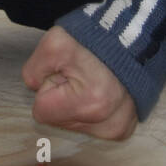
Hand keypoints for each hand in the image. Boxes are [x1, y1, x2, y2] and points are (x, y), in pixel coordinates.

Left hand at [22, 26, 137, 139]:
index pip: (42, 111)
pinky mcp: (124, 129)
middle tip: (81, 74)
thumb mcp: (54, 44)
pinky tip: (101, 93)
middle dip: (63, 99)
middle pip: (58, 121)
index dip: (49, 87)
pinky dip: (92, 113)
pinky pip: (91, 129)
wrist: (133, 36)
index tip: (65, 72)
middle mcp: (107, 123)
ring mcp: (118, 128)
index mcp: (90, 104)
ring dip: (78, 106)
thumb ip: (33, 71)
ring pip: (73, 126)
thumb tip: (36, 89)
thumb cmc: (94, 39)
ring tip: (93, 81)